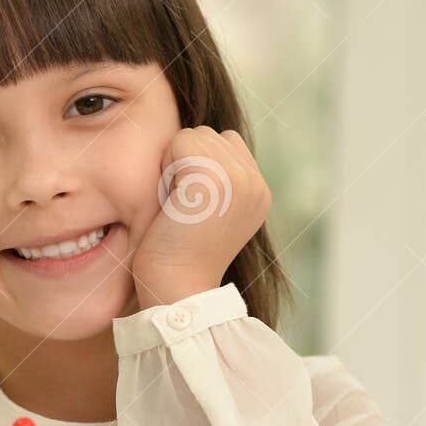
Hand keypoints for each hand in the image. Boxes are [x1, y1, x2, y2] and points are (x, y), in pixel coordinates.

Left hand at [131, 125, 271, 308]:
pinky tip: (172, 202)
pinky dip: (166, 168)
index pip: (225, 141)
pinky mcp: (215, 179)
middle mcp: (256, 183)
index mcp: (259, 192)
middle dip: (185, 162)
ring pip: (194, 135)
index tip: (191, 205)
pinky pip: (180, 142)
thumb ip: (218, 180)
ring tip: (178, 204)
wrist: (177, 290)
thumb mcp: (211, 213)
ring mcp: (239, 179)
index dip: (196, 164)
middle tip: (182, 206)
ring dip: (174, 164)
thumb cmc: (178, 256)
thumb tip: (199, 142)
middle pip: (208, 135)